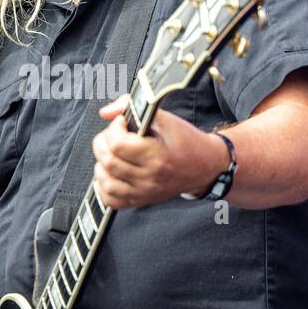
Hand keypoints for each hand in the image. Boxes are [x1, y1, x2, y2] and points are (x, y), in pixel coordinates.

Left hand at [90, 94, 227, 208]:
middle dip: (104, 143)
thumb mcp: (164, 117)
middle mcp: (150, 177)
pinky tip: (111, 173)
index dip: (114, 129)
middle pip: (109, 162)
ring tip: (112, 153)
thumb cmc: (185, 141)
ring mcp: (144, 192)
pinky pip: (111, 200)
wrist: (205, 165)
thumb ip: (134, 107)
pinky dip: (104, 186)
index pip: (118, 144)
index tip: (122, 123)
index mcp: (157, 155)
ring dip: (102, 165)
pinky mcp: (141, 201)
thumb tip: (106, 112)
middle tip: (114, 135)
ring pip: (106, 182)